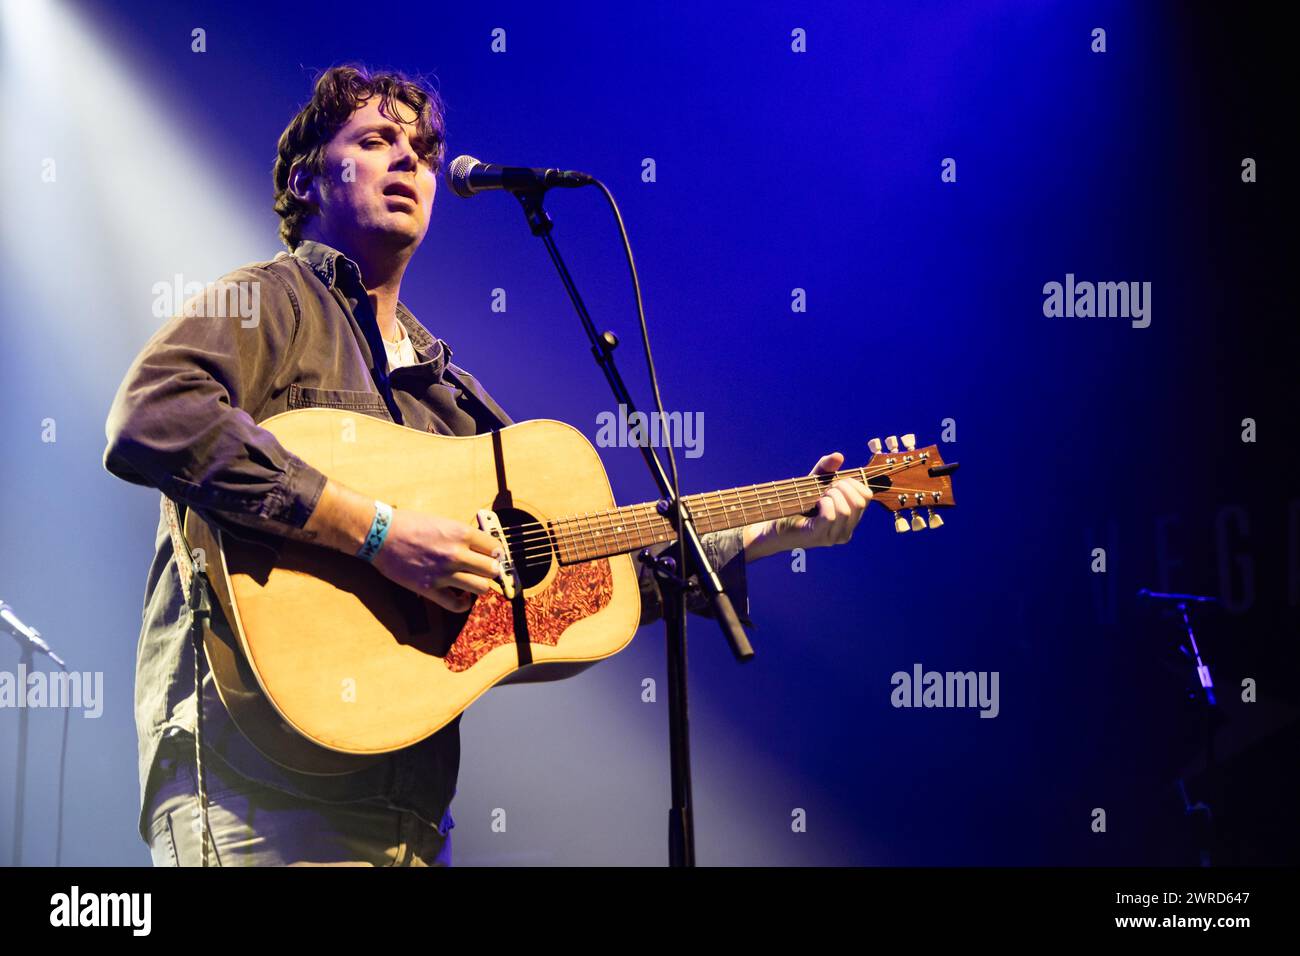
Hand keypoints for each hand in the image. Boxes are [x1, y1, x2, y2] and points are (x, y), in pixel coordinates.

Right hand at [371, 509, 502, 612]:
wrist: (380, 534)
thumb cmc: (409, 524)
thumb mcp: (443, 521)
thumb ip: (463, 535)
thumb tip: (482, 547)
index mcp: (461, 533)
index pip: (496, 548)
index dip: (496, 553)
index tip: (493, 556)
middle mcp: (456, 553)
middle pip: (492, 569)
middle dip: (490, 570)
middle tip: (482, 569)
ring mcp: (443, 573)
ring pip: (481, 588)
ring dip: (478, 585)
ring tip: (470, 581)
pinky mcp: (429, 588)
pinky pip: (457, 605)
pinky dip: (463, 603)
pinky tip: (461, 596)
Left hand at [764, 451, 871, 551]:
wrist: (772, 525)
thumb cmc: (795, 505)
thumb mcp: (813, 483)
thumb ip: (826, 468)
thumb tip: (838, 456)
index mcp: (850, 519)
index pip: (867, 496)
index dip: (853, 482)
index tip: (834, 482)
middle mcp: (846, 531)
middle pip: (860, 501)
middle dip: (842, 487)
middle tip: (825, 489)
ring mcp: (834, 536)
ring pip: (846, 509)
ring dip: (831, 495)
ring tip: (819, 496)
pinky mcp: (819, 536)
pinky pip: (831, 515)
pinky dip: (823, 503)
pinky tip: (815, 504)